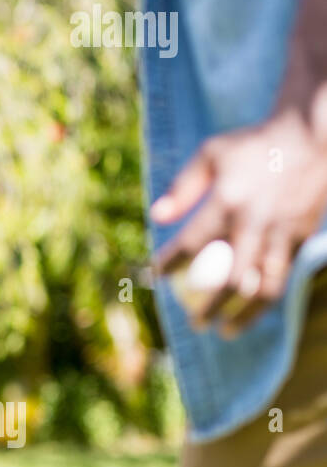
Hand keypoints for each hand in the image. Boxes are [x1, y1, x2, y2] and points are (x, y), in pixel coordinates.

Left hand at [152, 108, 326, 336]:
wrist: (312, 136)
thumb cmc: (253, 145)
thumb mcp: (211, 154)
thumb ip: (183, 187)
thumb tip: (156, 217)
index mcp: (227, 201)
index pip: (190, 244)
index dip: (170, 265)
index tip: (155, 277)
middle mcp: (255, 222)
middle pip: (228, 278)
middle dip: (209, 306)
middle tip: (194, 323)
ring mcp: (283, 233)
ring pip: (264, 287)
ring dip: (244, 315)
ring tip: (227, 331)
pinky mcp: (302, 237)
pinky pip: (283, 276)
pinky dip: (265, 297)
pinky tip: (251, 308)